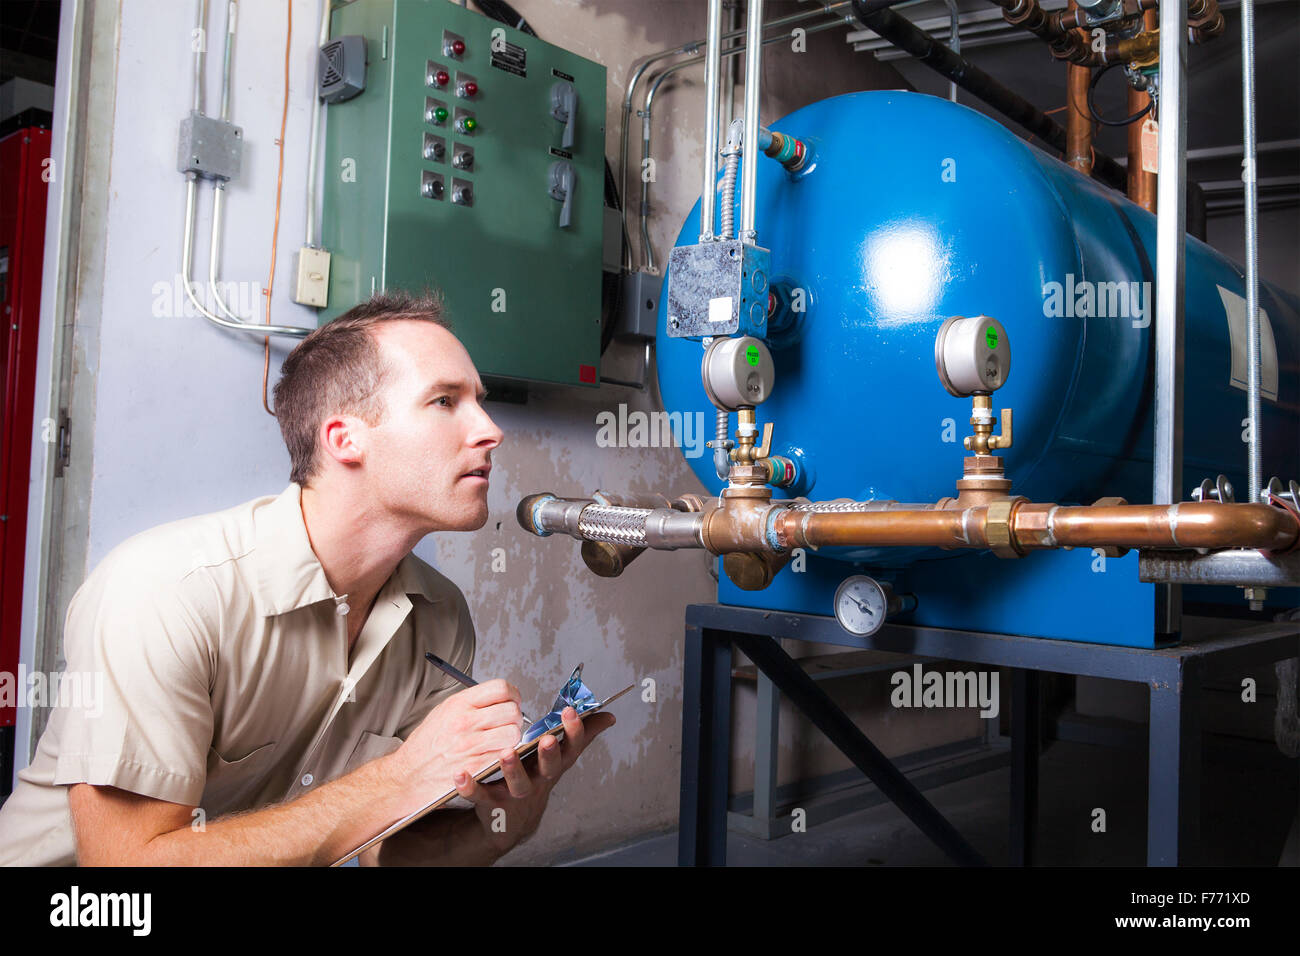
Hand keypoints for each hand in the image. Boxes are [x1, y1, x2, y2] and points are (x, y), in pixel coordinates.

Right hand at [389, 679, 523, 813]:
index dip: (513, 695)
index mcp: (459, 704)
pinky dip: (506, 756)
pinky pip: (505, 755)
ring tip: (503, 741)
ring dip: (513, 738)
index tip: (512, 702)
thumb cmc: (425, 746)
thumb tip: (499, 699)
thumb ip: (471, 703)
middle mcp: (466, 721)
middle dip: (515, 718)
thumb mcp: (443, 712)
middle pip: (511, 710)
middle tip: (508, 724)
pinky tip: (497, 756)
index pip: (500, 688)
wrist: (408, 775)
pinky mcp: (476, 766)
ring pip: (513, 733)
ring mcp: (471, 744)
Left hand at [452, 705, 614, 854]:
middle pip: (549, 768)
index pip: (571, 747)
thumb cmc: (535, 778)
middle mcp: (539, 780)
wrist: (510, 819)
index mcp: (554, 765)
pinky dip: (470, 787)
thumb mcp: (560, 757)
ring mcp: (516, 793)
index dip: (573, 731)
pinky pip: (480, 795)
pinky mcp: (492, 803)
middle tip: (546, 739)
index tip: (570, 712)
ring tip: (506, 753)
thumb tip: (608, 716)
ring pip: (517, 784)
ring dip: (513, 769)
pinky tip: (461, 775)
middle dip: (549, 754)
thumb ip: (583, 734)